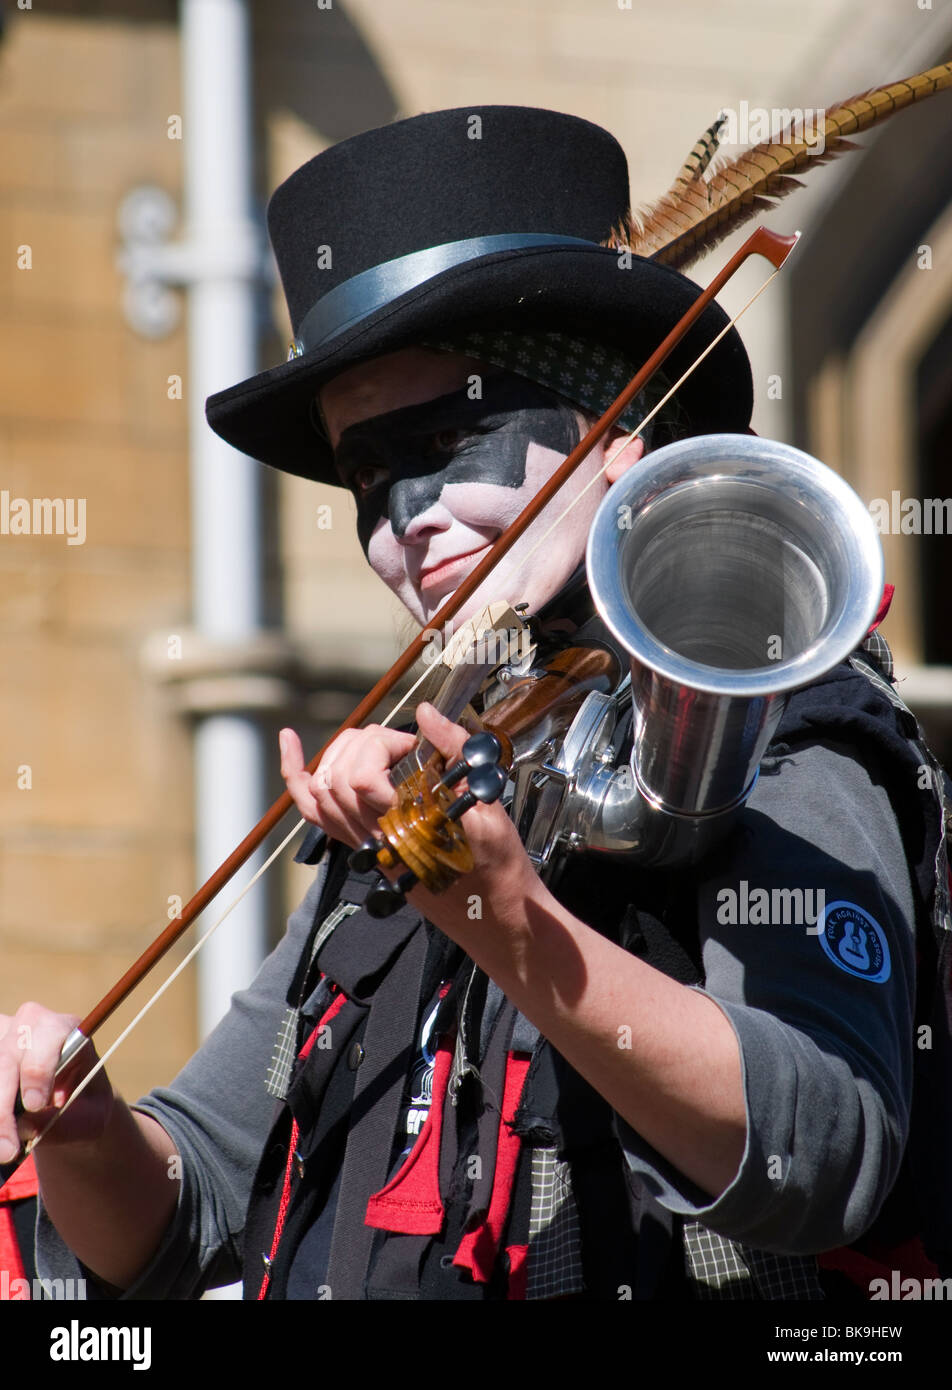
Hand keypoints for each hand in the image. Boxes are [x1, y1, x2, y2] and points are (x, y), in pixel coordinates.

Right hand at [0, 1005, 112, 1164]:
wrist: (69, 1104)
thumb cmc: (84, 1105)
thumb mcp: (89, 1120)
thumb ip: (65, 1124)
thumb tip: (25, 1127)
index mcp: (68, 1029)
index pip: (49, 1035)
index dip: (38, 1070)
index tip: (34, 1105)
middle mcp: (32, 1023)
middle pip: (9, 1054)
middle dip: (4, 1106)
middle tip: (9, 1149)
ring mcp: (4, 1033)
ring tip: (4, 1148)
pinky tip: (0, 1136)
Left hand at [279, 706, 539, 942]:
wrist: (489, 910)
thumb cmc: (494, 862)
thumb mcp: (488, 803)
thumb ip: (456, 751)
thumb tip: (426, 712)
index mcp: (403, 827)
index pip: (361, 777)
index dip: (383, 746)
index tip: (416, 746)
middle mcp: (375, 838)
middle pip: (337, 777)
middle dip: (365, 744)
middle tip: (403, 747)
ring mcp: (363, 843)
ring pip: (320, 790)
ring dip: (339, 754)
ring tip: (371, 744)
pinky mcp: (361, 845)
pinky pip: (315, 812)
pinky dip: (296, 775)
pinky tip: (290, 745)